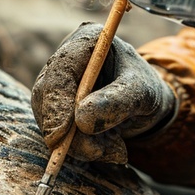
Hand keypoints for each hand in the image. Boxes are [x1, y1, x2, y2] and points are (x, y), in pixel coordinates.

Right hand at [31, 23, 176, 163]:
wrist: (147, 105)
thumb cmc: (146, 90)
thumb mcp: (143, 92)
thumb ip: (118, 101)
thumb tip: (82, 120)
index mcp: (86, 42)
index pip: (60, 70)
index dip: (56, 103)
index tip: (60, 135)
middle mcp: (65, 62)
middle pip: (47, 96)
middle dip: (68, 132)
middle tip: (97, 152)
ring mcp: (57, 87)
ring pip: (50, 121)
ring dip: (80, 144)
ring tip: (115, 147)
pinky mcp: (57, 111)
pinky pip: (59, 136)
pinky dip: (83, 149)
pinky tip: (109, 147)